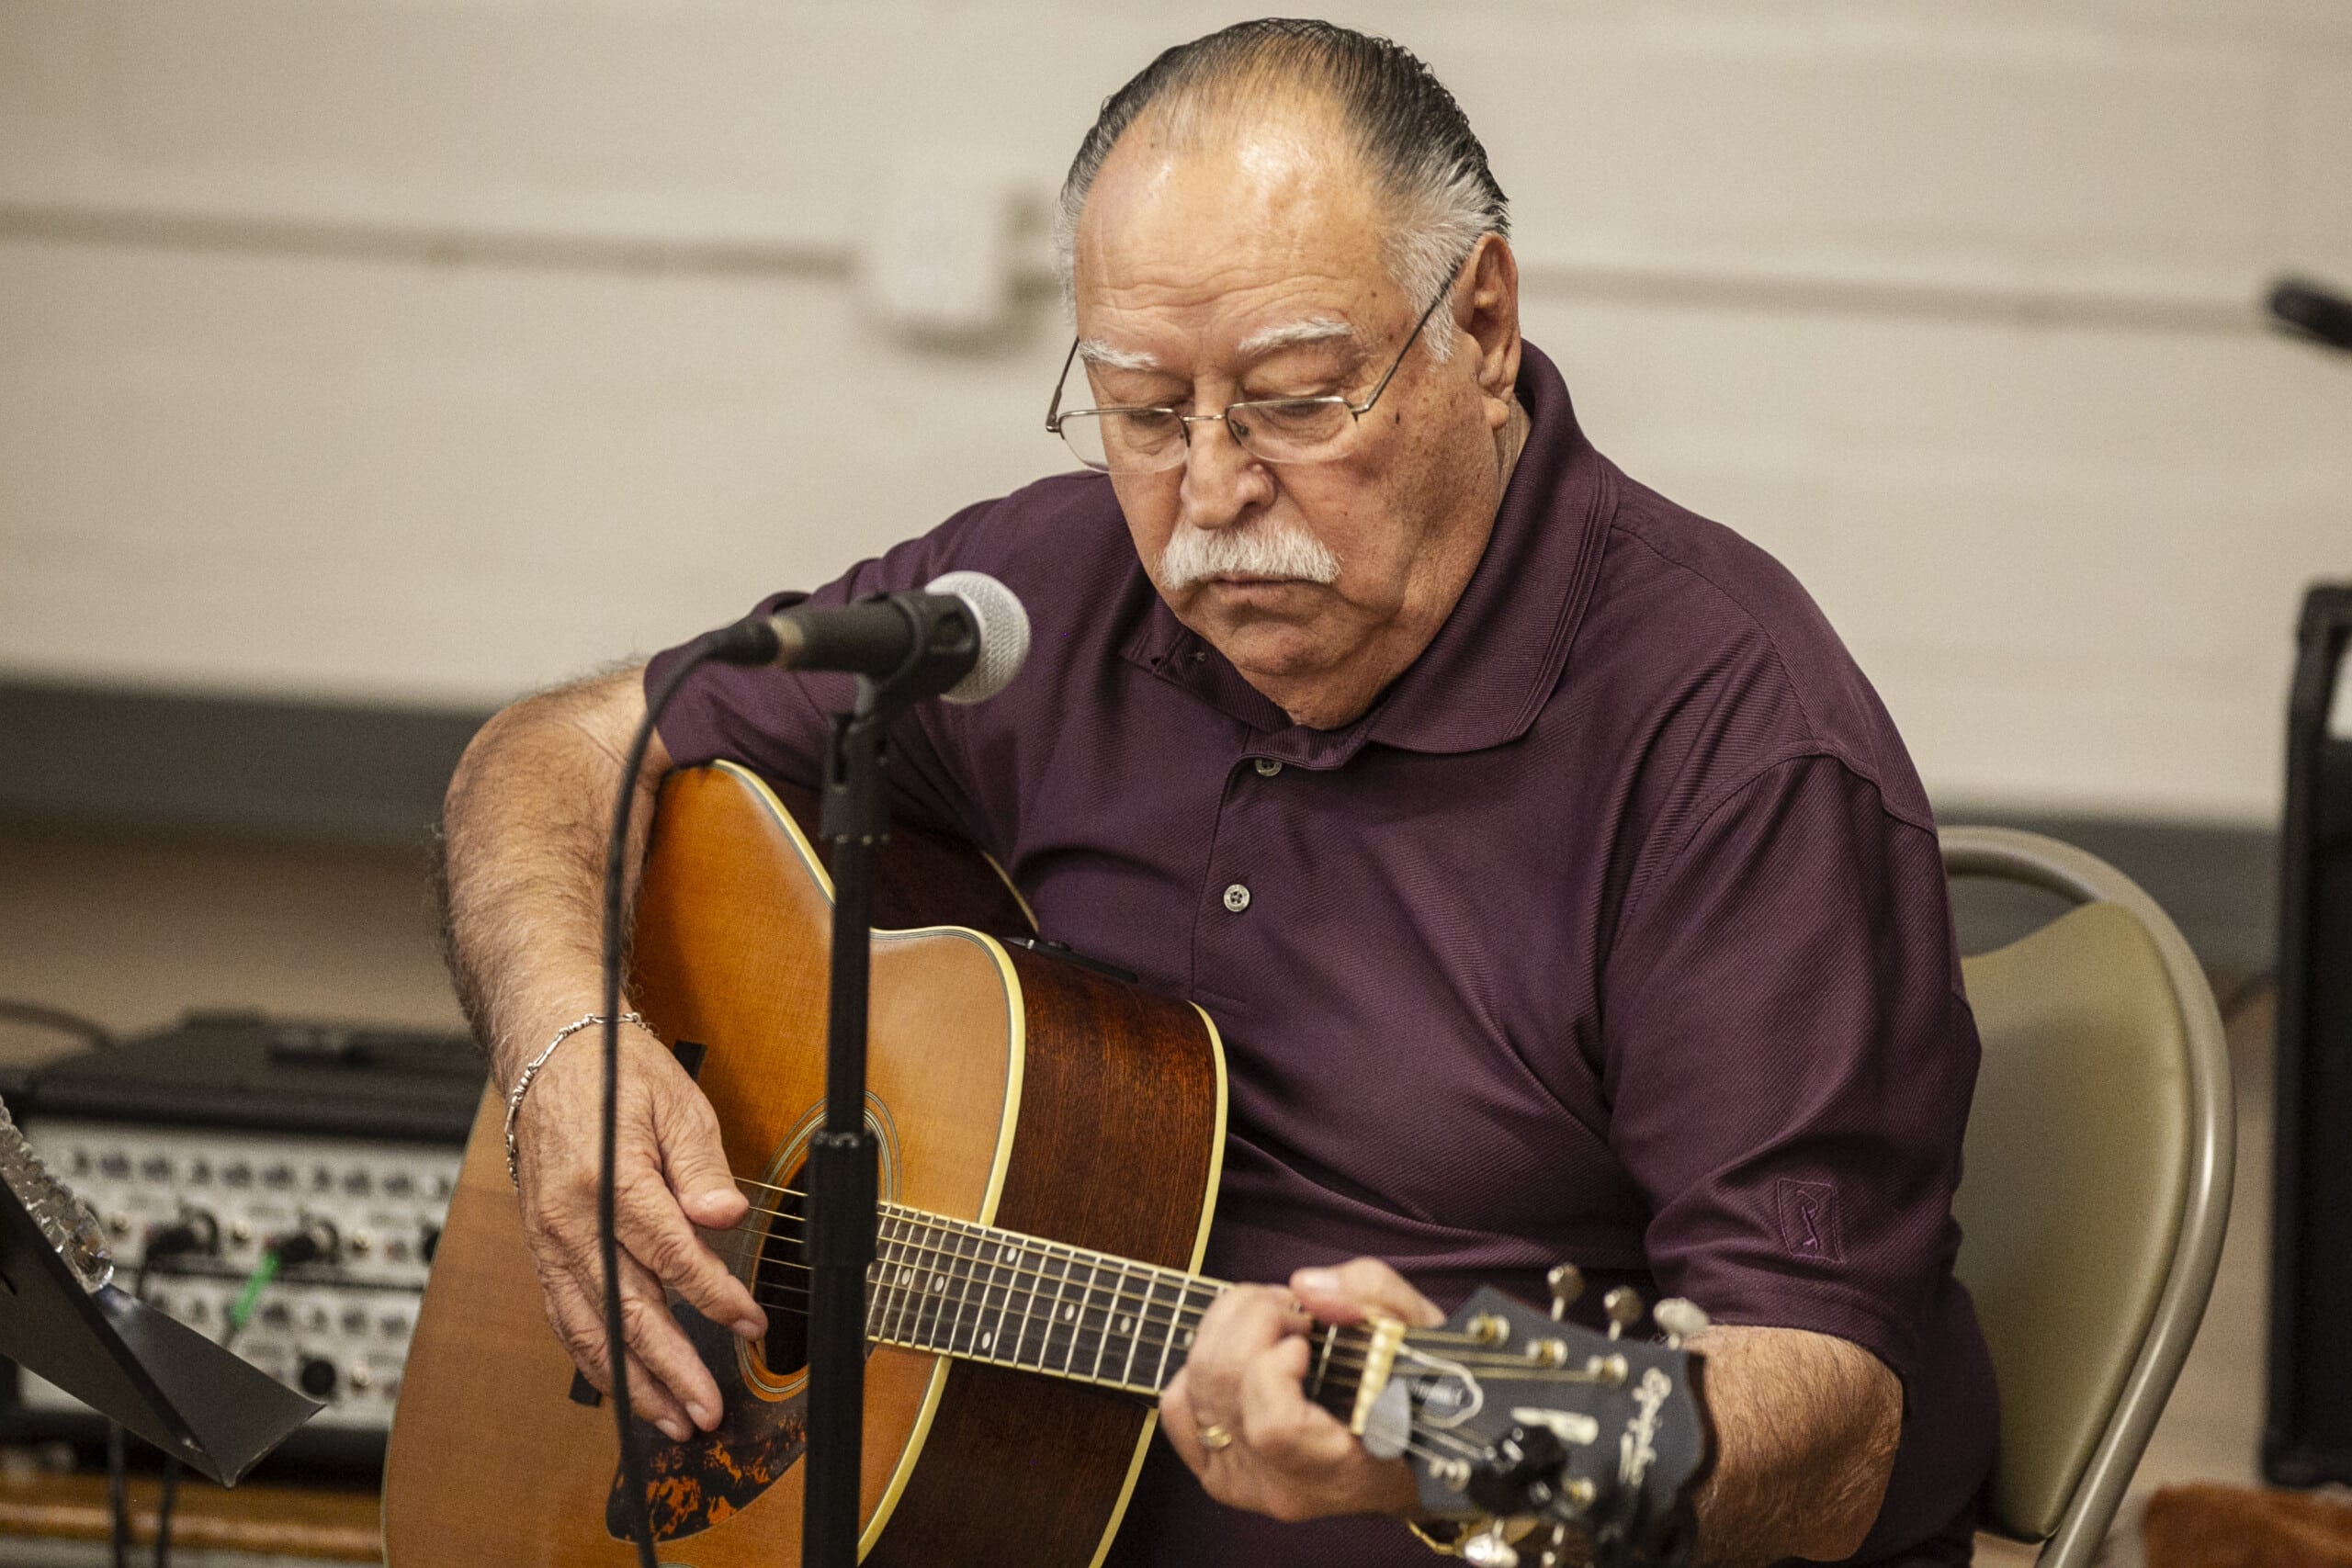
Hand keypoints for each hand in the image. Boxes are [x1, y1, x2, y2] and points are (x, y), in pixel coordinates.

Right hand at [510, 1017, 766, 1440]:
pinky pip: (565, 1316)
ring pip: (589, 1327)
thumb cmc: (616, 1071)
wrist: (547, 1053)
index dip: (713, 1297)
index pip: (668, 1255)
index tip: (750, 1324)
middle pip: (624, 1309)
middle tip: (708, 1409)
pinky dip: (594, 1358)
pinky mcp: (541, 1249)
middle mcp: (568, 1220)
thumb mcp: (677, 1102)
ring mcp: (548, 1239)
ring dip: (632, 1381)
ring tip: (671, 1420)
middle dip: (670, 1368)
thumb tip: (725, 1218)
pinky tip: (624, 1386)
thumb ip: (701, 1166)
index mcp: (607, 1180)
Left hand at [1159, 1258, 1442, 1522]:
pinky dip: (1197, 1362)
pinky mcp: (1214, 1469)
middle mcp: (1280, 1487)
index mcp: (1339, 1470)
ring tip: (1273, 1316)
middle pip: (1222, 1388)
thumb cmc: (1417, 1393)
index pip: (1273, 1427)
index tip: (1308, 1337)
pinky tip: (1242, 1349)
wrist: (1403, 1457)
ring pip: (1194, 1384)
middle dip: (1253, 1318)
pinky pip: (1176, 1407)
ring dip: (1228, 1326)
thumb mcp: (1419, 1332)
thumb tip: (1304, 1288)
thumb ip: (1373, 1297)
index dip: (1276, 1366)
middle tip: (1294, 1308)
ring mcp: (1241, 1483)